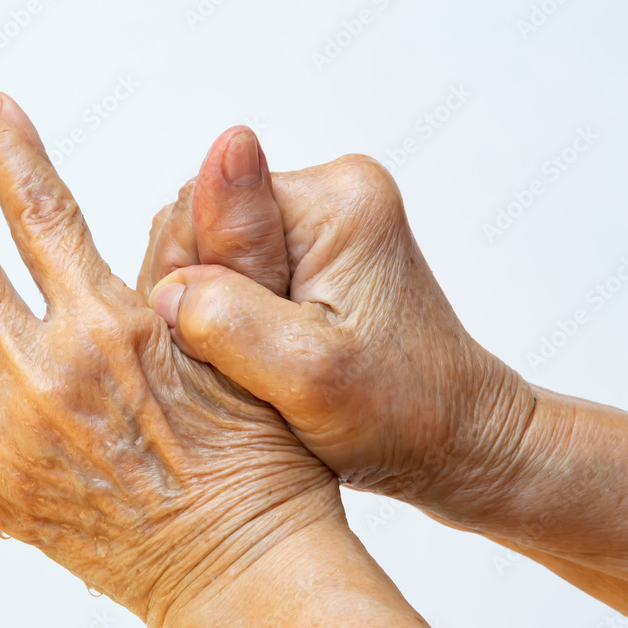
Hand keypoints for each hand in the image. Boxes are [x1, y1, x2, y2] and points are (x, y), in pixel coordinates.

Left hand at [0, 92, 340, 627]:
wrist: (244, 564)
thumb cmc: (257, 460)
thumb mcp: (253, 341)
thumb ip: (227, 248)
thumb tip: (226, 154)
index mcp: (110, 324)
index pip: (47, 215)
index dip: (12, 156)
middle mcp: (50, 370)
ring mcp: (17, 435)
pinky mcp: (5, 496)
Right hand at [141, 130, 627, 621]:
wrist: (459, 436)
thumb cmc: (401, 415)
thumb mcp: (306, 372)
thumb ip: (229, 314)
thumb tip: (167, 274)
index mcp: (335, 202)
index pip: (198, 210)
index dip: (187, 283)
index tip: (220, 345)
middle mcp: (333, 190)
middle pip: (205, 225)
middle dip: (203, 296)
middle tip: (248, 360)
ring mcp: (327, 218)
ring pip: (217, 251)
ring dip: (216, 308)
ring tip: (261, 360)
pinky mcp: (321, 248)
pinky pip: (240, 268)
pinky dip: (235, 314)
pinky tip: (263, 352)